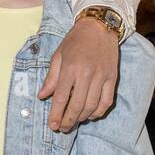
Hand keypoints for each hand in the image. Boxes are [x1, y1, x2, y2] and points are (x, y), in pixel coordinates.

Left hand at [37, 16, 118, 130]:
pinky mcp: (112, 78)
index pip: (62, 97)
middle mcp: (86, 74)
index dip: (56, 114)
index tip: (52, 125)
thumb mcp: (58, 55)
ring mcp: (101, 76)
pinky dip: (98, 112)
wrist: (99, 26)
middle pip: (77, 105)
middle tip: (62, 128)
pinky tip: (90, 115)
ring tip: (74, 122)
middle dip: (68, 120)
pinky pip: (107, 101)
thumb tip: (42, 97)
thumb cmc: (75, 41)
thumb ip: (51, 78)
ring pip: (92, 106)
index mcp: (70, 68)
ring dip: (82, 118)